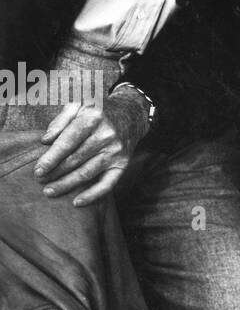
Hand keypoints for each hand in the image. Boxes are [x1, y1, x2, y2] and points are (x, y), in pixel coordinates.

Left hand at [34, 92, 149, 205]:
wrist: (131, 114)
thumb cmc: (98, 113)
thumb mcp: (79, 106)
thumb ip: (60, 120)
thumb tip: (45, 140)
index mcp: (94, 118)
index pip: (68, 141)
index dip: (51, 158)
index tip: (38, 170)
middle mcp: (107, 135)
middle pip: (75, 159)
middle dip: (55, 172)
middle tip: (39, 181)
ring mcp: (116, 151)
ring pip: (87, 173)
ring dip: (66, 185)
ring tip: (49, 191)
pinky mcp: (122, 164)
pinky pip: (107, 184)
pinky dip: (92, 195)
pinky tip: (77, 202)